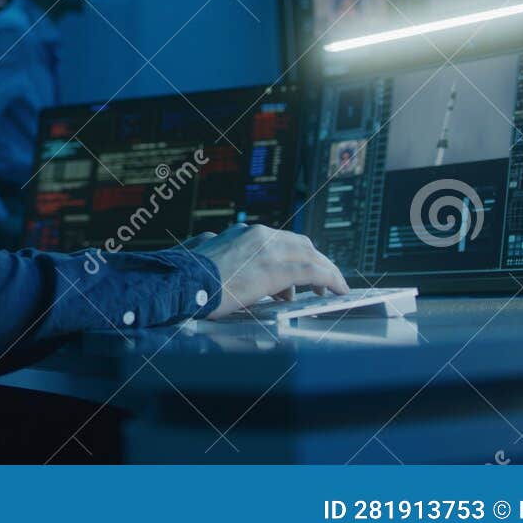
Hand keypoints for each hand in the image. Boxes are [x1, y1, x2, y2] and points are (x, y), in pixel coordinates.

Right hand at [190, 224, 348, 316]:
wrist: (183, 283)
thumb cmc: (188, 274)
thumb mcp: (202, 251)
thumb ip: (212, 245)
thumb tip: (209, 242)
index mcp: (244, 233)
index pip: (281, 240)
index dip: (296, 254)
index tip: (300, 271)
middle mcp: (261, 235)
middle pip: (301, 245)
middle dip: (315, 261)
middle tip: (321, 281)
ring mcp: (271, 250)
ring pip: (311, 256)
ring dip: (326, 272)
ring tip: (331, 289)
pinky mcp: (278, 269)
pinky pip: (314, 273)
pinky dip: (331, 279)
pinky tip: (339, 290)